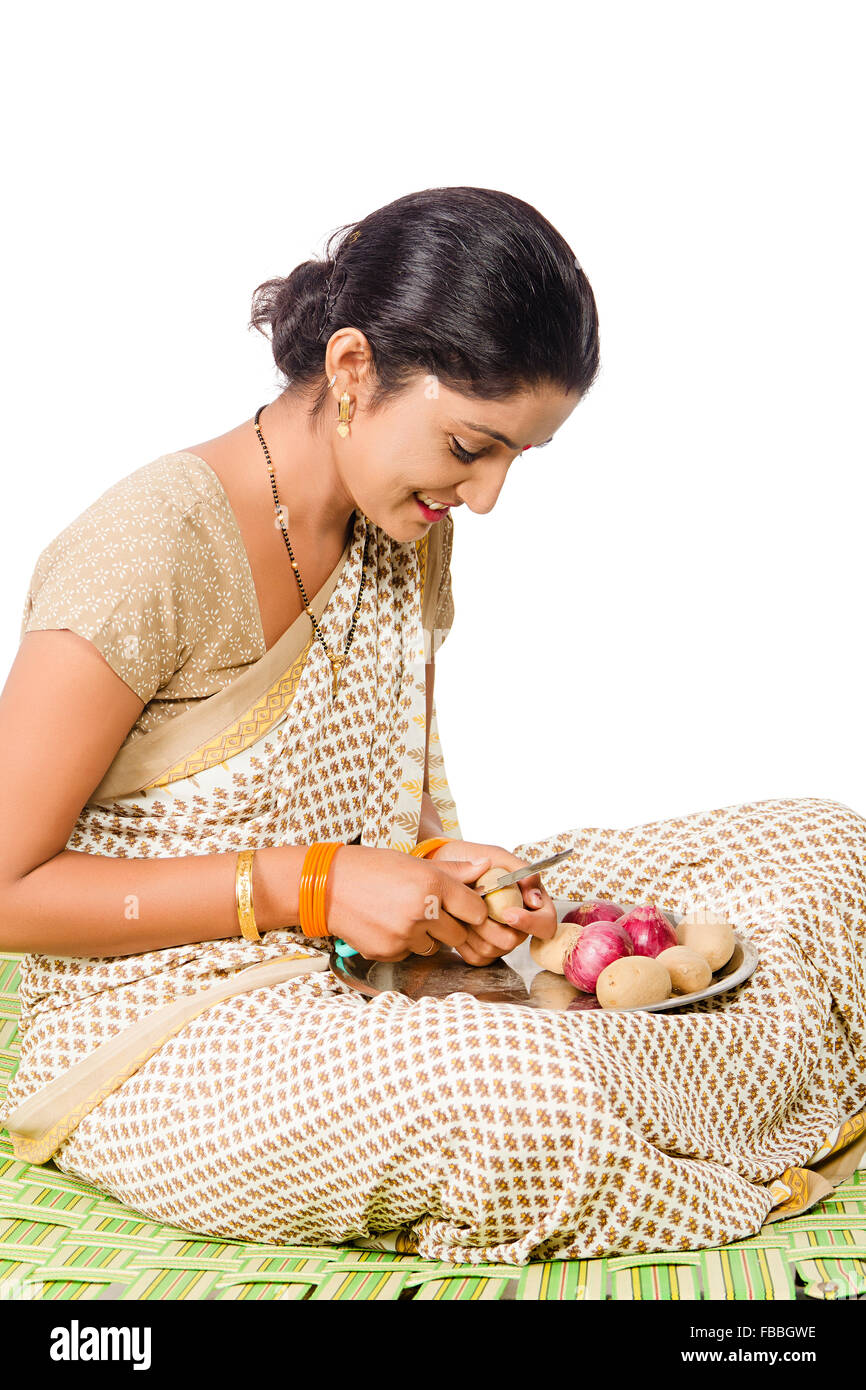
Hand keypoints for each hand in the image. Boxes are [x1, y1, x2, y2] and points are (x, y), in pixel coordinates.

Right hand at [324, 845, 492, 961]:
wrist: (327, 886)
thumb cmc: (371, 868)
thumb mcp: (414, 862)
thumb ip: (453, 870)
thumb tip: (485, 866)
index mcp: (432, 884)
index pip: (475, 910)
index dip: (472, 910)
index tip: (465, 908)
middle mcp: (422, 911)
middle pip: (458, 934)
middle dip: (449, 926)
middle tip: (429, 911)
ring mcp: (404, 935)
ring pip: (433, 946)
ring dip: (426, 936)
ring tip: (402, 915)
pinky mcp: (389, 952)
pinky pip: (410, 954)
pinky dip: (403, 944)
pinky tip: (387, 925)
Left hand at [428, 839, 557, 966]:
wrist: (445, 863)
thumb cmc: (474, 857)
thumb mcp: (497, 855)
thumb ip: (520, 870)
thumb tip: (536, 899)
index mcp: (531, 901)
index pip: (546, 924)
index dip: (530, 923)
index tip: (507, 913)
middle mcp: (519, 922)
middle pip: (516, 940)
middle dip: (491, 926)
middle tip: (473, 908)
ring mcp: (500, 936)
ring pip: (495, 950)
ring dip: (474, 931)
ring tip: (462, 909)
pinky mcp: (481, 947)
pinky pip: (478, 957)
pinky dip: (464, 942)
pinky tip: (457, 922)